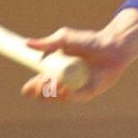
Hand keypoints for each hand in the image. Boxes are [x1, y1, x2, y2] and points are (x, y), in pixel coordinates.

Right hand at [22, 10, 137, 103]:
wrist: (111, 46)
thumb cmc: (88, 41)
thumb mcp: (64, 40)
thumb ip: (47, 43)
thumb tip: (27, 44)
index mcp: (54, 71)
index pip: (38, 85)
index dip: (31, 88)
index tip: (27, 88)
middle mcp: (63, 82)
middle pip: (45, 94)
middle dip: (41, 91)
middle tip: (43, 81)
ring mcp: (75, 89)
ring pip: (59, 98)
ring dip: (53, 93)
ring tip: (53, 82)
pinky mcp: (89, 92)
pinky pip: (77, 97)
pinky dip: (69, 95)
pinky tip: (64, 90)